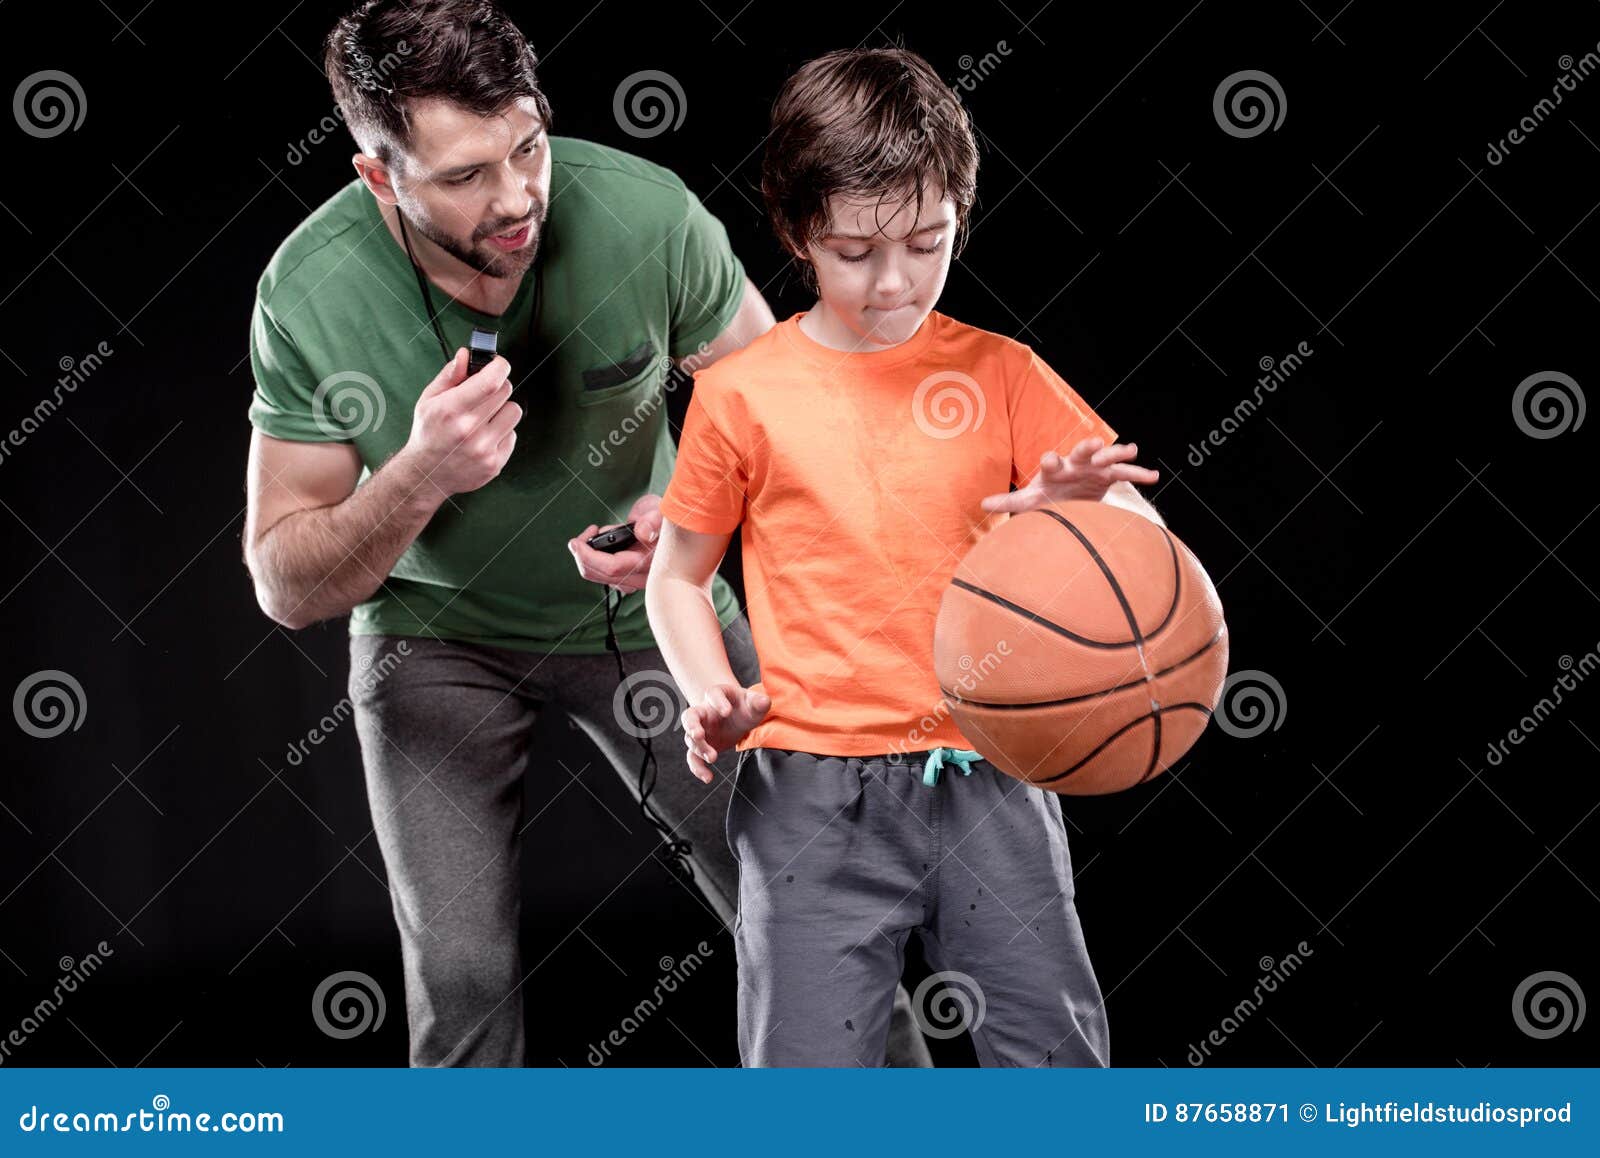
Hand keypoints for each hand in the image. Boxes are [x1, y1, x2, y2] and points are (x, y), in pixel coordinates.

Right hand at [400, 349, 522, 497]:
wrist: (426, 474)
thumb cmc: (428, 433)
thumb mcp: (429, 400)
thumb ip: (449, 376)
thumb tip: (466, 355)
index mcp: (451, 410)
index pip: (491, 382)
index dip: (500, 367)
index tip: (499, 364)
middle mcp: (469, 431)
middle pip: (505, 391)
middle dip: (496, 386)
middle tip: (484, 394)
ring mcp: (484, 450)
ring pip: (514, 412)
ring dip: (502, 410)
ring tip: (484, 417)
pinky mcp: (495, 464)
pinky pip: (513, 435)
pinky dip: (502, 432)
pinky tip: (484, 436)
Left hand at [567, 493, 663, 594]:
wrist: (670, 523)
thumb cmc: (665, 517)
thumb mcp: (661, 511)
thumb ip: (653, 520)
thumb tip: (643, 532)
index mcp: (651, 562)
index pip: (612, 567)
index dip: (589, 556)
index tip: (577, 542)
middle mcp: (643, 576)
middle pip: (601, 575)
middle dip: (583, 556)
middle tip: (579, 538)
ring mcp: (634, 579)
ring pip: (599, 577)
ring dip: (588, 558)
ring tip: (597, 535)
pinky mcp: (627, 577)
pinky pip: (603, 575)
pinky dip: (594, 561)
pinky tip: (600, 544)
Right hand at [680, 682, 770, 783]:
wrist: (738, 718)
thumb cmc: (745, 707)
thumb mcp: (754, 703)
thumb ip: (758, 702)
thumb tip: (764, 702)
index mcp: (717, 695)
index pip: (713, 694)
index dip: (718, 702)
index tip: (726, 711)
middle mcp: (704, 711)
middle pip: (690, 715)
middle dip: (691, 725)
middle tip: (698, 735)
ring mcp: (700, 729)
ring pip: (690, 738)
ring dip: (699, 748)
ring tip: (713, 758)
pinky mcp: (702, 745)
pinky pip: (693, 757)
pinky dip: (697, 768)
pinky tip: (707, 777)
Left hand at [980, 438, 1158, 513]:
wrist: (1065, 497)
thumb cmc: (1044, 497)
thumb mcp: (1028, 501)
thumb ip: (1009, 501)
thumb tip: (982, 504)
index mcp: (1053, 470)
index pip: (1050, 461)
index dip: (1050, 460)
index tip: (1049, 459)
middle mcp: (1074, 463)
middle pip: (1080, 451)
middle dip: (1088, 447)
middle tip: (1094, 442)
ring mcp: (1093, 468)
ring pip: (1107, 457)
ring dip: (1117, 453)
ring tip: (1131, 450)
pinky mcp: (1108, 476)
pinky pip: (1125, 473)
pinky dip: (1139, 474)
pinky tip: (1154, 476)